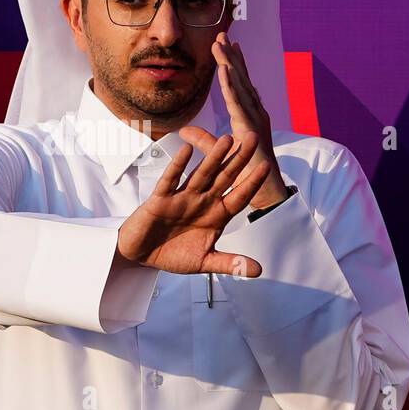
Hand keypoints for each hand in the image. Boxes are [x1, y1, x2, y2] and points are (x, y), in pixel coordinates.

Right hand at [115, 130, 270, 276]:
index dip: (252, 182)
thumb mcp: (205, 263)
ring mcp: (182, 198)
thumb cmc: (173, 255)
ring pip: (201, 174)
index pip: (239, 196)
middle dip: (239, 159)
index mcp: (216, 216)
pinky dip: (178, 167)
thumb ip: (231, 264)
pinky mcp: (161, 199)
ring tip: (227, 139)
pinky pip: (171, 180)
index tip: (267, 166)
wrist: (141, 255)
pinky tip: (187, 151)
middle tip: (252, 138)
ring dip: (213, 157)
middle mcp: (202, 202)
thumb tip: (259, 271)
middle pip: (224, 177)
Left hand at [212, 31, 287, 208]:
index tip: (227, 46)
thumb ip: (204, 140)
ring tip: (221, 45)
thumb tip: (183, 130)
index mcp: (251, 118)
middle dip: (232, 57)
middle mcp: (256, 115)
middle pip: (242, 81)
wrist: (266, 191)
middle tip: (222, 35)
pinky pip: (239, 104)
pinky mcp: (250, 129)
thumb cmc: (249, 174)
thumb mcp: (221, 153)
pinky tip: (224, 71)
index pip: (241, 87)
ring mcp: (255, 120)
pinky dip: (232, 86)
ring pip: (240, 87)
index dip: (234, 66)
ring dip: (230, 64)